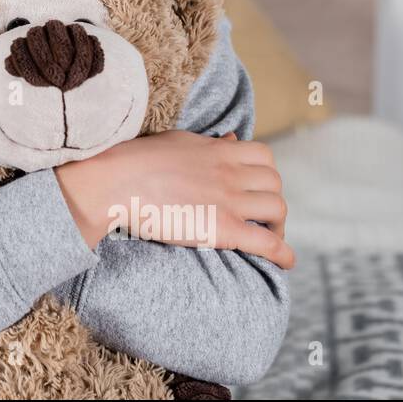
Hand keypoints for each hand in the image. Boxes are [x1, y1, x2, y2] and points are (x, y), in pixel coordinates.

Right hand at [54, 129, 294, 268]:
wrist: (116, 183)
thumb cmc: (136, 161)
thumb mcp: (178, 141)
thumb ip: (209, 143)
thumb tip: (231, 139)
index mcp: (219, 151)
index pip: (264, 157)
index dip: (265, 174)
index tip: (256, 187)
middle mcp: (230, 173)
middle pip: (274, 183)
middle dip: (272, 199)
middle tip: (261, 216)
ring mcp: (229, 201)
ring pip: (278, 209)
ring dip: (278, 224)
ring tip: (268, 235)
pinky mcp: (222, 228)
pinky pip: (268, 242)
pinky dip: (283, 254)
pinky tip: (285, 262)